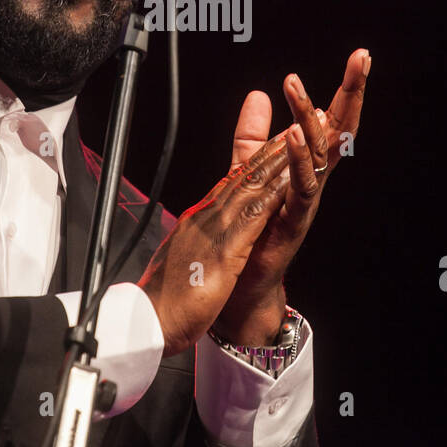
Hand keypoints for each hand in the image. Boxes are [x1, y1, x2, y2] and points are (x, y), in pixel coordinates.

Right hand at [137, 133, 295, 356]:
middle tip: (294, 124)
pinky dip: (272, 193)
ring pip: (250, 186)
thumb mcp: (183, 262)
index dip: (254, 161)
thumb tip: (196, 238)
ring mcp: (214, 230)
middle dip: (270, 149)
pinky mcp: (224, 249)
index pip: (230, 184)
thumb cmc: (163, 301)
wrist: (147, 322)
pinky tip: (288, 180)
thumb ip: (192, 245)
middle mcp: (205, 218)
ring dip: (276, 161)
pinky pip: (253, 215)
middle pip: (242, 176)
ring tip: (298, 137)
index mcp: (197, 222)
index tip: (273, 142)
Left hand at [212, 48, 370, 344]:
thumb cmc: (253, 225)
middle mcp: (316, 178)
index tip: (360, 55)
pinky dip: (299, 160)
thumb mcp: (250, 168)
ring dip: (313, 120)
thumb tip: (258, 93)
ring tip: (302, 90)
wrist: (243, 283)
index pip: (332, 118)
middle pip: (340, 130)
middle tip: (362, 59)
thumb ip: (253, 134)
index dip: (347, 89)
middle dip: (352, 93)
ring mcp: (308, 199)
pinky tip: (292, 136)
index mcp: (309, 163)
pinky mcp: (294, 220)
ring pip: (322, 154)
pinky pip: (302, 186)